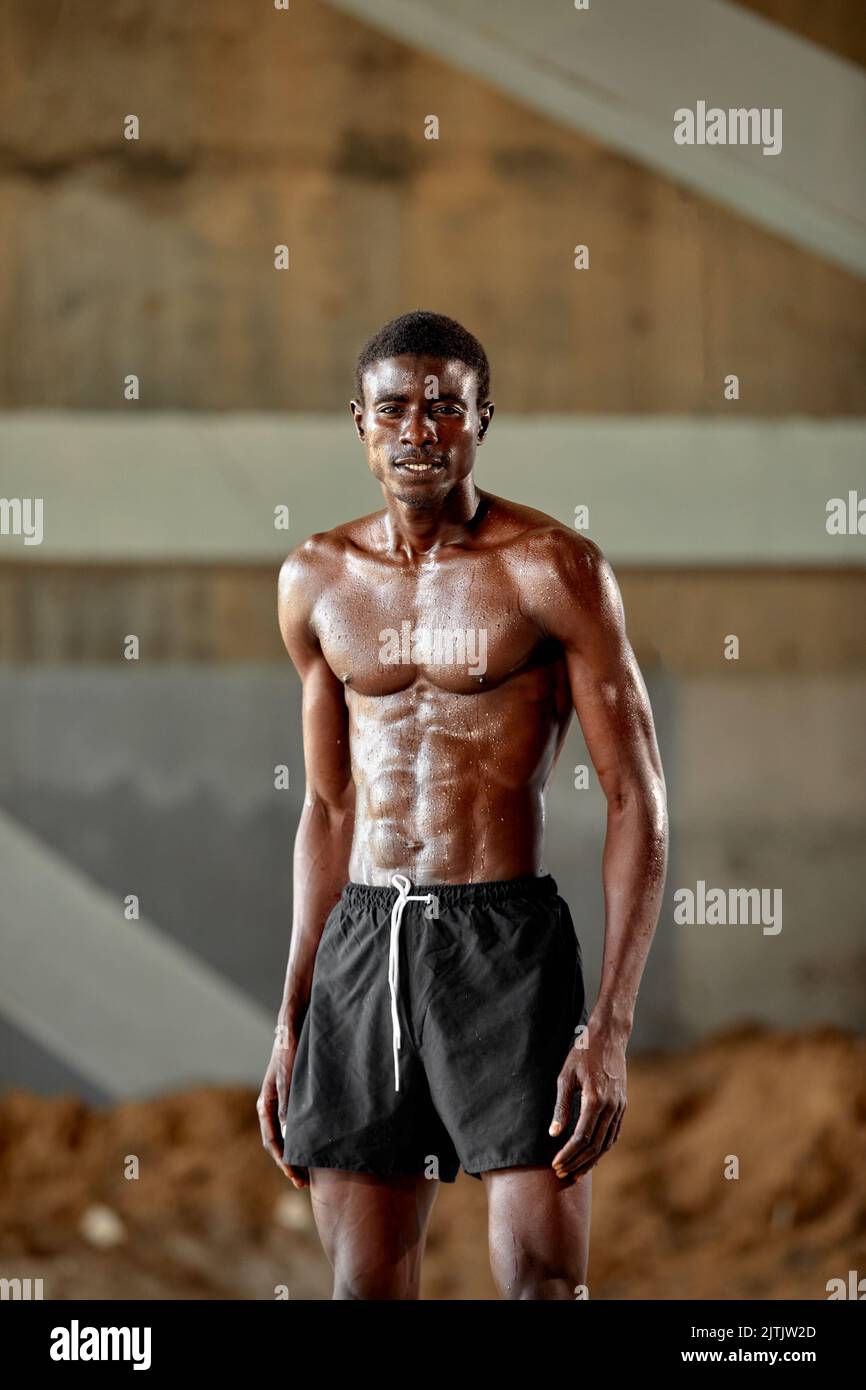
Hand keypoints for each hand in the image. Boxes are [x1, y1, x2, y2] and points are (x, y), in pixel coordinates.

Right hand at [256, 1028, 308, 1188]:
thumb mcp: (288, 1079)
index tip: (296, 1178)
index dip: (284, 1162)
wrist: (295, 1024)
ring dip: (298, 1152)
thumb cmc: (290, 1049)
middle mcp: (273, 1105)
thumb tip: (289, 1138)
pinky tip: (318, 1143)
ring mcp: (284, 1101)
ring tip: (313, 1170)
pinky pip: (299, 1122)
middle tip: (304, 1182)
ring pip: (289, 1134)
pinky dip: (305, 1137)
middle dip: (290, 1163)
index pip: (272, 1142)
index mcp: (266, 1104)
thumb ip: (288, 1106)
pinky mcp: (297, 1095)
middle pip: (279, 1142)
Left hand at [548, 1021, 626, 1179]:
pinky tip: (592, 1156)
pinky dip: (603, 1148)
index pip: (581, 1137)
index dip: (568, 1154)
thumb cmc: (582, 1054)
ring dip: (591, 1160)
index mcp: (595, 1099)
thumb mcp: (566, 1076)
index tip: (555, 1164)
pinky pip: (613, 1133)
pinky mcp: (622, 1105)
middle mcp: (611, 1106)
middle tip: (561, 1173)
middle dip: (577, 1162)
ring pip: (607, 1143)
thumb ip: (561, 1107)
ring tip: (575, 1172)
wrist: (609, 1037)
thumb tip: (554, 1134)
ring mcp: (619, 1107)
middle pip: (595, 1145)